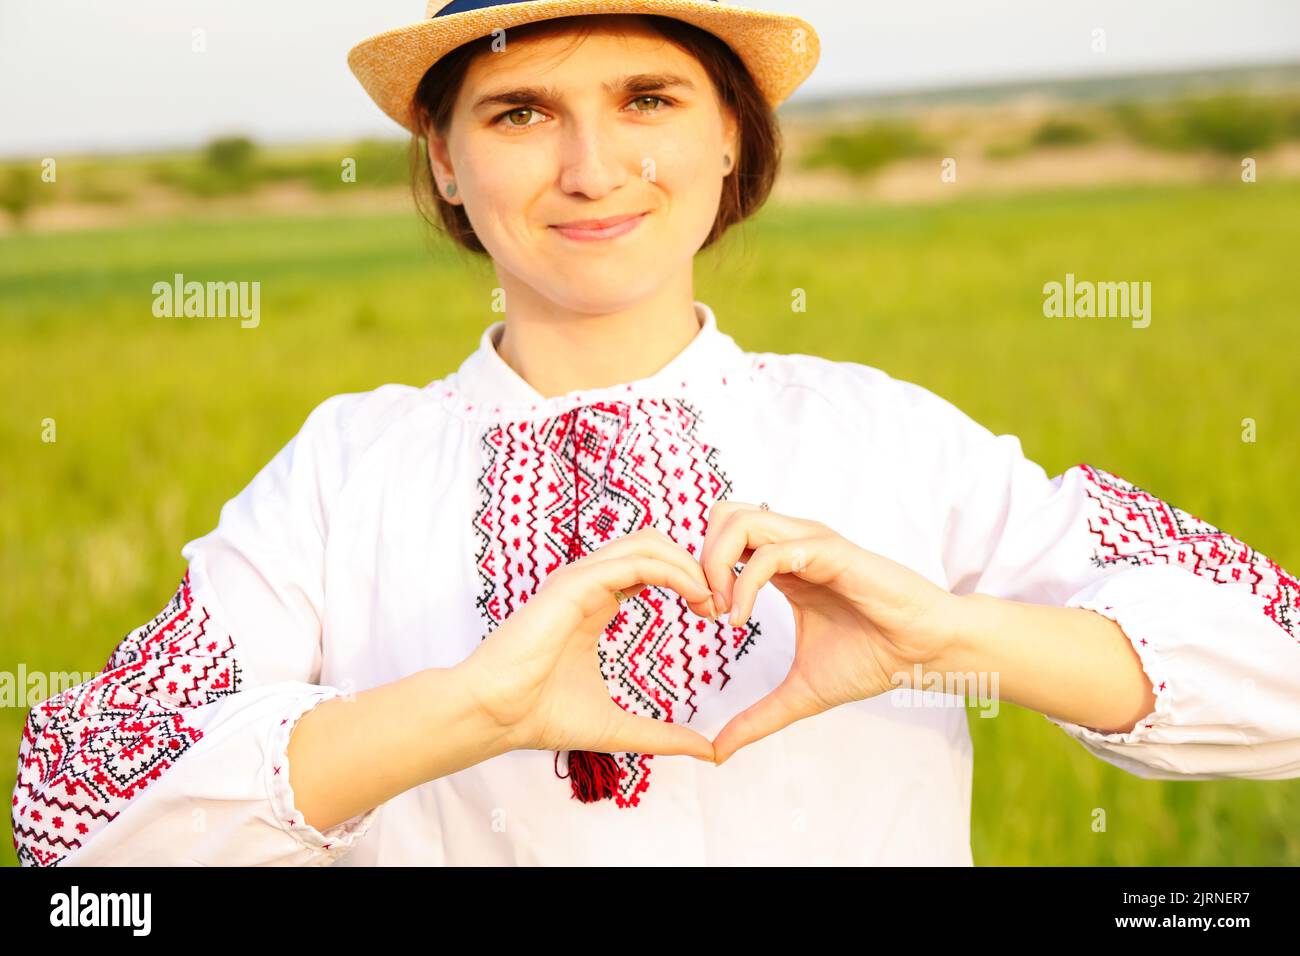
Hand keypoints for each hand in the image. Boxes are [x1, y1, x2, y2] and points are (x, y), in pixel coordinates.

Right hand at [457, 527, 718, 761]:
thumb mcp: (618, 727)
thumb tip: (708, 752)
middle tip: (723, 604)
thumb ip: (663, 736)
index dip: (689, 582)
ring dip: (690, 564)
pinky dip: (673, 571)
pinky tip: (696, 597)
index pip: (651, 569)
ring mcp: (580, 579)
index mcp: (596, 603)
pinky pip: (635, 561)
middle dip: (696, 565)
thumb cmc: (540, 716)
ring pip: (648, 543)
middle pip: (655, 545)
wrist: (494, 715)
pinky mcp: (574, 583)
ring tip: (713, 599)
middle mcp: (589, 584)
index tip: (716, 614)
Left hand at [700, 501, 961, 764]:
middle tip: (706, 610)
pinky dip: (744, 583)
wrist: (925, 653)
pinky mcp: (830, 553)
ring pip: (738, 520)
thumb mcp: (800, 692)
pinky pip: (772, 552)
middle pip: (722, 515)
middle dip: (699, 559)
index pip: (722, 538)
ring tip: (723, 613)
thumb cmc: (873, 659)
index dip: (700, 572)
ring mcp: (810, 543)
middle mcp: (793, 544)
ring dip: (715, 565)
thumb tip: (717, 752)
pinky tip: (741, 620)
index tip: (704, 618)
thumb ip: (758, 717)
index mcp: (783, 564)